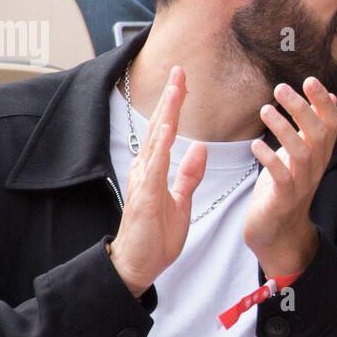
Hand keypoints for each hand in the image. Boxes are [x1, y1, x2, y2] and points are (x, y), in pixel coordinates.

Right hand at [108, 65, 206, 297]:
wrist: (137, 266)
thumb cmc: (156, 237)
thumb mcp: (181, 202)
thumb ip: (189, 175)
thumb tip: (199, 148)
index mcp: (154, 170)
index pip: (166, 131)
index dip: (174, 106)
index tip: (182, 83)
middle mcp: (145, 169)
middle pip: (159, 126)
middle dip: (170, 98)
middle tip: (180, 70)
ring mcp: (143, 181)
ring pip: (157, 138)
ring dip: (167, 112)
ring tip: (175, 87)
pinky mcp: (145, 196)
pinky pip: (156, 166)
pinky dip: (163, 144)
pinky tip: (170, 126)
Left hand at [244, 77, 336, 277]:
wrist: (278, 232)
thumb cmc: (286, 187)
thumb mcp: (302, 152)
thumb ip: (313, 126)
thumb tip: (331, 96)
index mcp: (320, 154)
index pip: (331, 124)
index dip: (324, 102)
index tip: (310, 80)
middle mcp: (315, 167)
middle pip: (318, 134)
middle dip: (302, 109)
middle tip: (281, 88)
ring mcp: (302, 183)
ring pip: (301, 152)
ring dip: (283, 129)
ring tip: (264, 110)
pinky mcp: (284, 198)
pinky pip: (281, 177)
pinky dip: (270, 159)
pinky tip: (255, 145)